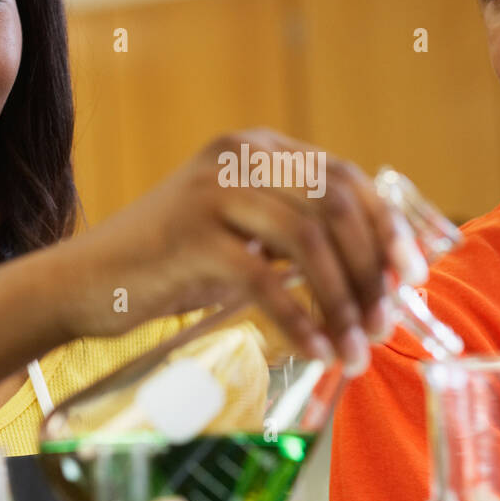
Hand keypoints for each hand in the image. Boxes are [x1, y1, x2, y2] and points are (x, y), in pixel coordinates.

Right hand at [62, 129, 427, 373]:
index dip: (389, 229)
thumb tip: (381, 274)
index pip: (347, 178)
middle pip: (337, 206)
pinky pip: (265, 279)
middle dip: (372, 271)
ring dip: (342, 301)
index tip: (413, 278)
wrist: (85, 282)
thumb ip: (299, 237)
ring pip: (309, 240)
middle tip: (385, 326)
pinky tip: (316, 350)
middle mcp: (240, 156)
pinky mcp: (190, 235)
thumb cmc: (172, 268)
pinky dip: (299, 319)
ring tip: (356, 349)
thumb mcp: (244, 238)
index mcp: (259, 150)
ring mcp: (213, 191)